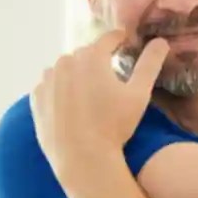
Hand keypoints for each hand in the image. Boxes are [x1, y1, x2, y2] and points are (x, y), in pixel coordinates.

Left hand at [30, 30, 168, 177]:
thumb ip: (150, 64)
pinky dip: (60, 90)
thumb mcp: (139, 94)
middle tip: (111, 79)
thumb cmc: (114, 126)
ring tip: (90, 95)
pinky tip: (71, 106)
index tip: (127, 47)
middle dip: (99, 61)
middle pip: (87, 54)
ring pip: (66, 68)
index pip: (109, 38)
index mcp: (91, 56)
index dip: (121, 41)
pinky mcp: (36, 98)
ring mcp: (47, 80)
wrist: (82, 159)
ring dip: (78, 74)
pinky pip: (50, 86)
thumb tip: (161, 41)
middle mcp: (65, 62)